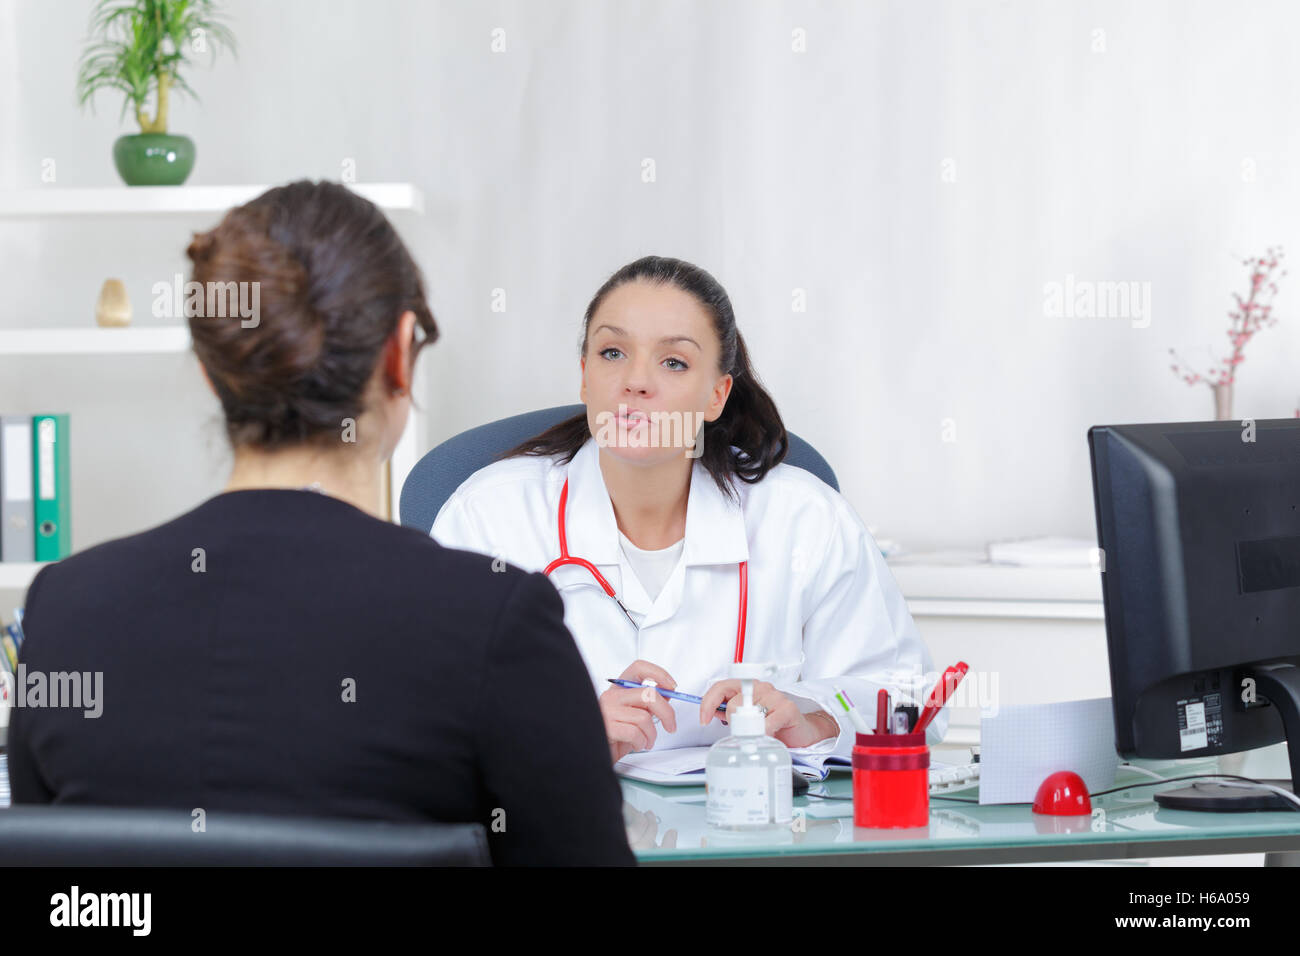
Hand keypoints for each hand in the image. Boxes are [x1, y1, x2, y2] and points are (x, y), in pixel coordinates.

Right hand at [599, 659, 677, 762]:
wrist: (594, 755)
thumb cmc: (615, 737)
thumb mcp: (634, 716)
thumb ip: (648, 703)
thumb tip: (668, 693)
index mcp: (618, 689)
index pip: (638, 667)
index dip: (659, 674)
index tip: (672, 687)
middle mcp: (611, 696)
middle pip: (649, 694)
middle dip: (666, 713)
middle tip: (670, 726)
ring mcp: (606, 711)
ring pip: (644, 717)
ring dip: (651, 735)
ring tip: (646, 741)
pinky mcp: (606, 727)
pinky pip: (635, 733)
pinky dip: (641, 743)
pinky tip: (636, 745)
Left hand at [698, 680, 838, 748]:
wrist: (800, 732)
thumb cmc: (773, 723)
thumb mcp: (746, 718)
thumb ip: (728, 712)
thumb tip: (712, 712)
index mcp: (747, 686)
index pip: (720, 686)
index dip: (708, 703)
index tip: (704, 719)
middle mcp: (760, 687)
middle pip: (732, 704)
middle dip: (732, 722)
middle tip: (742, 731)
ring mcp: (774, 695)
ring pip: (747, 713)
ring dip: (749, 729)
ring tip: (758, 732)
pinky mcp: (787, 708)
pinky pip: (766, 724)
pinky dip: (763, 733)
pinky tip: (768, 735)